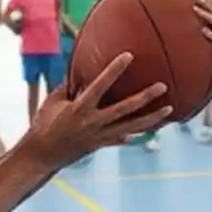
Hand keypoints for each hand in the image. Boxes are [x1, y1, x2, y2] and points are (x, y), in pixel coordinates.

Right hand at [19, 53, 170, 172]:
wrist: (42, 156)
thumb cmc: (44, 125)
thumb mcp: (53, 102)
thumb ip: (68, 86)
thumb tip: (80, 69)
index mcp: (80, 109)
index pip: (100, 86)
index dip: (114, 70)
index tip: (129, 56)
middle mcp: (93, 123)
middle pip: (125, 109)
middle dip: (145, 98)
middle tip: (162, 86)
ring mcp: (100, 136)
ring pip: (132, 127)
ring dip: (152, 118)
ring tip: (169, 109)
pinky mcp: (101, 144)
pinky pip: (123, 137)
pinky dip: (136, 132)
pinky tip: (152, 127)